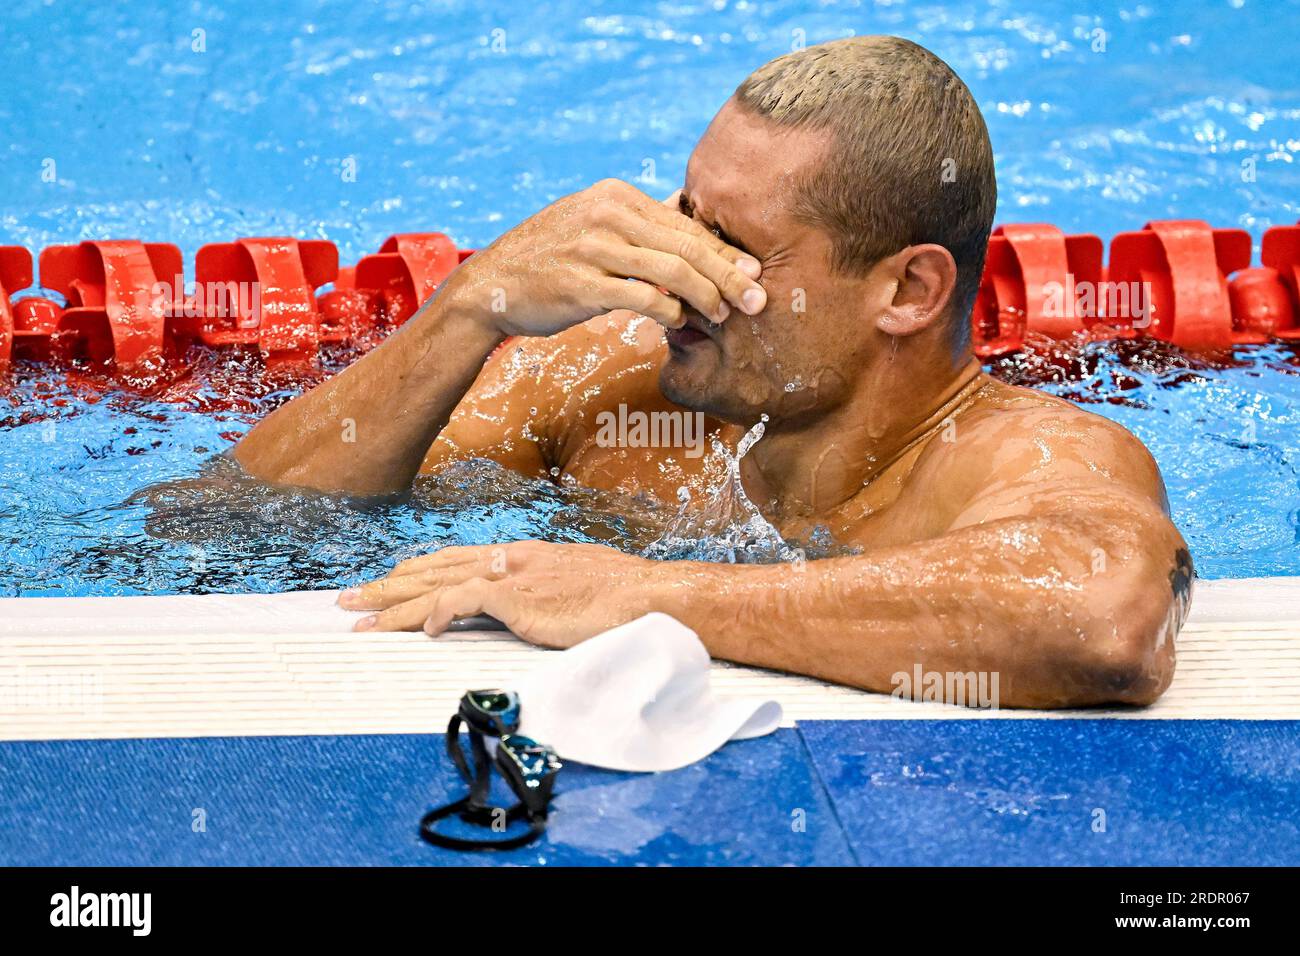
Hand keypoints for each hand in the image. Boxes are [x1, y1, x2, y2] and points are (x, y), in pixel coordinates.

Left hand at [339, 540, 675, 646]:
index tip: (390, 584)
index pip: (456, 560)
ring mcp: (512, 575)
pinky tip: (421, 628)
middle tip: (350, 600)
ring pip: (436, 584)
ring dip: (394, 604)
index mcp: (522, 555)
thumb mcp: (576, 585)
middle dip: (388, 586)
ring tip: (360, 618)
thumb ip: (547, 592)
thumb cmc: (623, 596)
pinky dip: (436, 612)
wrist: (648, 595)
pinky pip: (462, 601)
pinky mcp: (517, 597)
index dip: (418, 573)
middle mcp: (510, 558)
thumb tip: (539, 607)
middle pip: (433, 569)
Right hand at [444, 179, 766, 336]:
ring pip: (672, 270)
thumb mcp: (592, 226)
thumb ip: (636, 225)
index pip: (684, 223)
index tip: (753, 272)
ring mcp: (592, 248)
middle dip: (729, 274)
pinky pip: (641, 297)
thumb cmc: (549, 261)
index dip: (724, 251)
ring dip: (706, 296)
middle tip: (758, 298)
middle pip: (687, 244)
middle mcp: (606, 214)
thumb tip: (687, 224)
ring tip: (724, 316)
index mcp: (615, 196)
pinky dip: (668, 311)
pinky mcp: (581, 284)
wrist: (489, 286)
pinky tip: (680, 322)